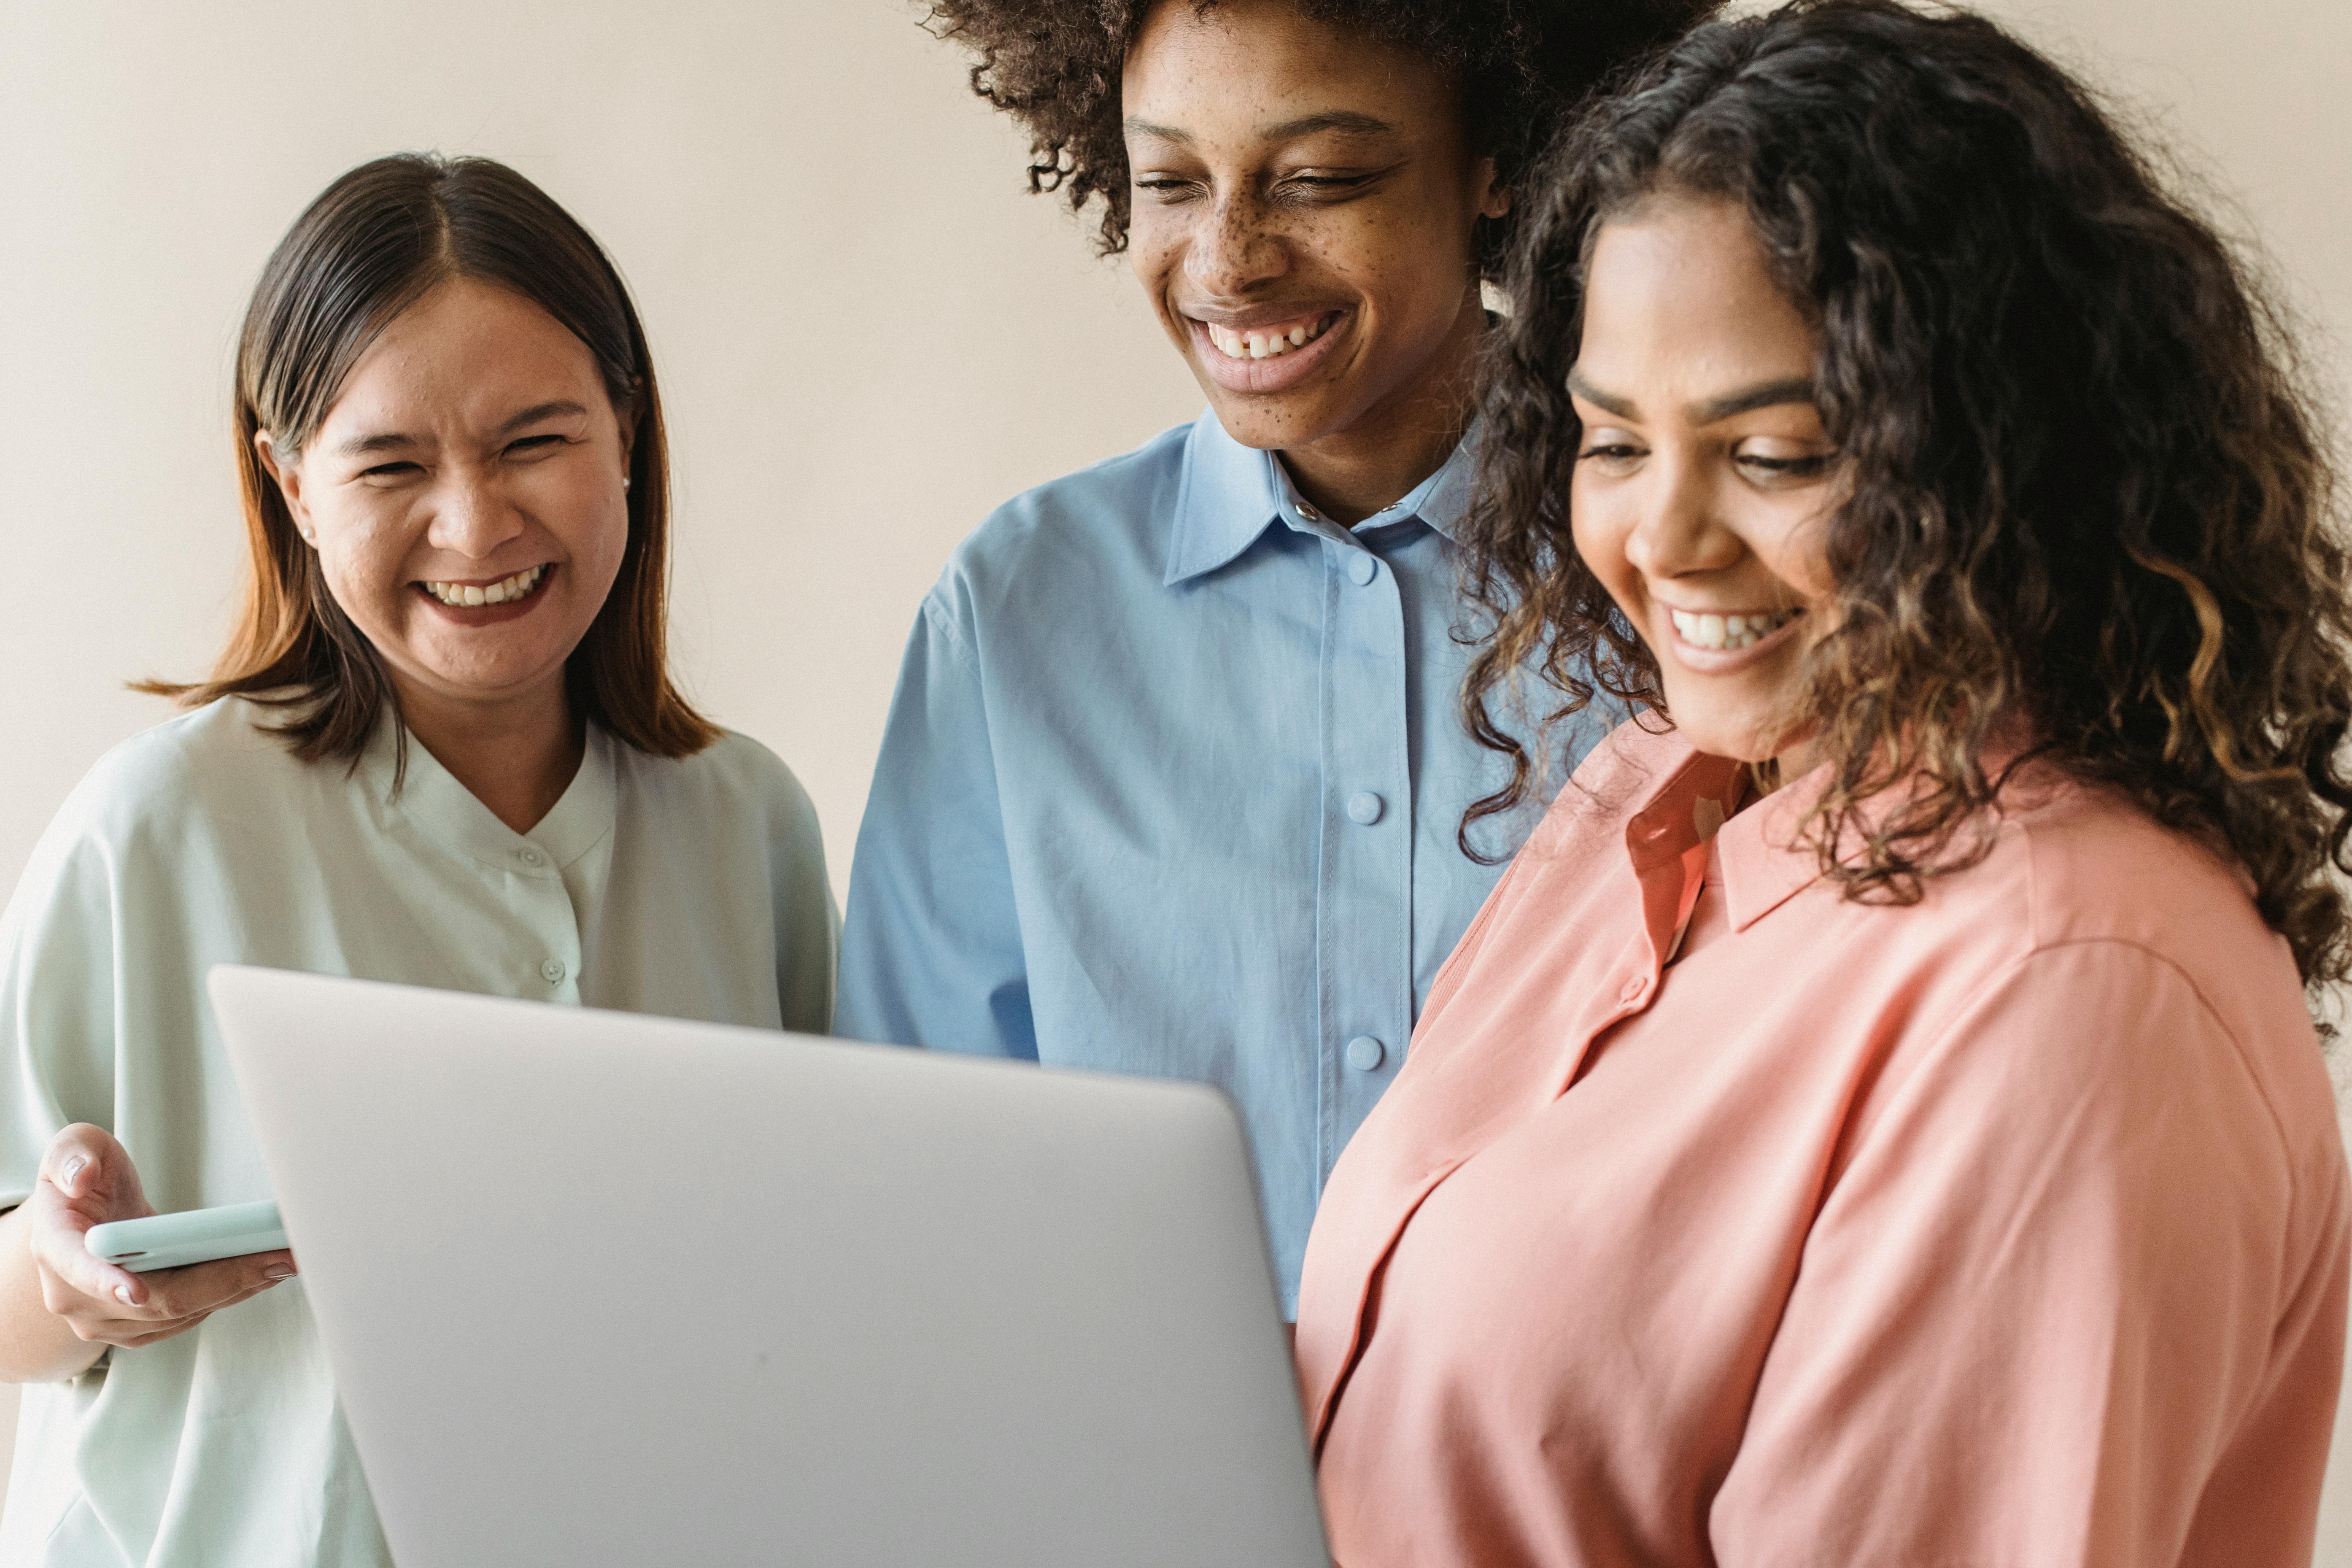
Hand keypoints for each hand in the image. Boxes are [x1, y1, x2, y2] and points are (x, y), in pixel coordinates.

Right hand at [24, 1125, 295, 1351]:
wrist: (85, 1215)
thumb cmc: (84, 1177)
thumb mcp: (74, 1149)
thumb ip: (74, 1158)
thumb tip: (81, 1179)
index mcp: (56, 1249)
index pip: (81, 1272)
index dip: (109, 1282)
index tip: (138, 1290)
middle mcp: (75, 1297)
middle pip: (157, 1301)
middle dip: (224, 1279)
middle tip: (280, 1255)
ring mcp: (107, 1319)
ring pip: (182, 1313)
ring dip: (239, 1286)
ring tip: (287, 1257)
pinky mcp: (140, 1327)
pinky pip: (191, 1316)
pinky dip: (232, 1293)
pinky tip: (266, 1270)